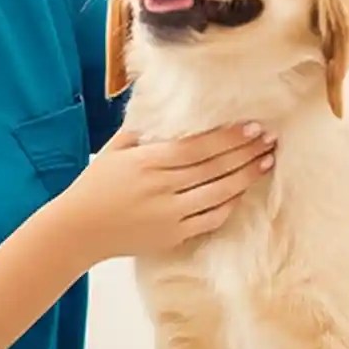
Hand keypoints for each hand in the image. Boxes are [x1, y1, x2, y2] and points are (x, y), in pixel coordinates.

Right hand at [48, 123, 276, 266]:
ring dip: (246, 177)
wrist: (77, 230)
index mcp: (147, 162)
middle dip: (246, 152)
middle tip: (270, 139)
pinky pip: (210, 219)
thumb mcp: (114, 150)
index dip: (229, 137)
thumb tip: (168, 113)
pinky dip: (229, 205)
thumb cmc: (94, 186)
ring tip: (266, 162)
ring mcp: (169, 214)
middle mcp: (162, 187)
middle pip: (214, 167)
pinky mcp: (173, 235)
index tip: (252, 126)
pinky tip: (242, 192)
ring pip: (218, 193)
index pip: (198, 147)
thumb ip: (141, 132)